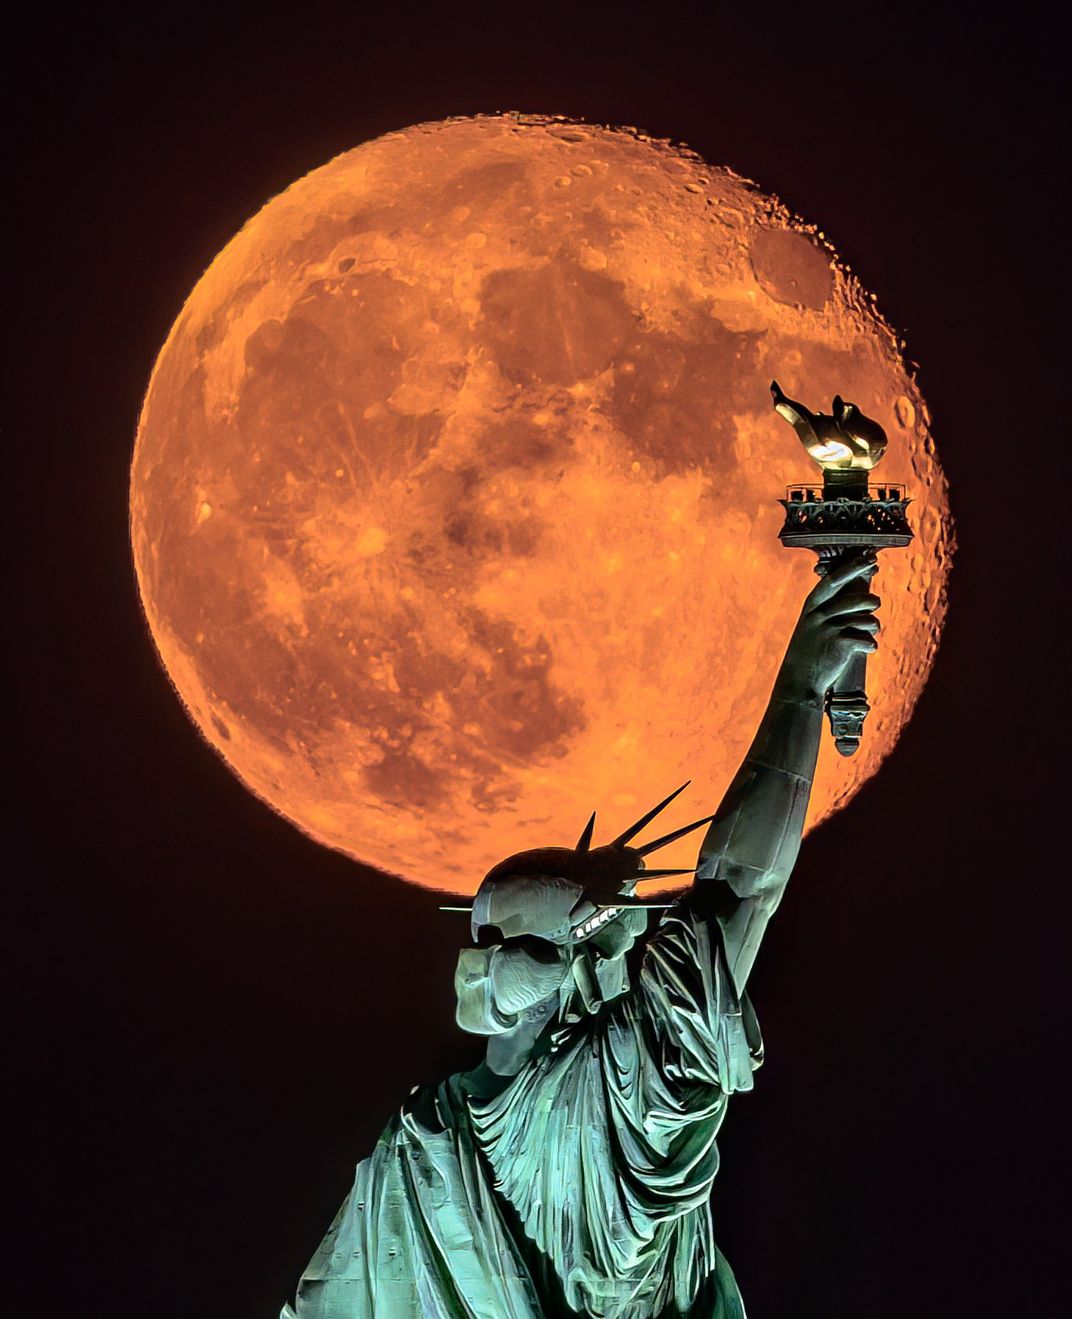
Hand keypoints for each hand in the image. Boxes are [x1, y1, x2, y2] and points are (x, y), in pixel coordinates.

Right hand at [778, 554, 880, 702]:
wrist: (798, 682)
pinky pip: (869, 641)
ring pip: (867, 620)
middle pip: (858, 600)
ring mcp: (830, 630)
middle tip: (875, 605)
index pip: (833, 580)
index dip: (853, 568)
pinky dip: (870, 646)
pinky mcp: (841, 645)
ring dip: (873, 628)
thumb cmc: (808, 653)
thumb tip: (853, 597)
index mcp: (811, 607)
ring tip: (869, 633)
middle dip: (872, 602)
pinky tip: (865, 650)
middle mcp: (820, 615)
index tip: (870, 560)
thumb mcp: (810, 627)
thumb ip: (827, 611)